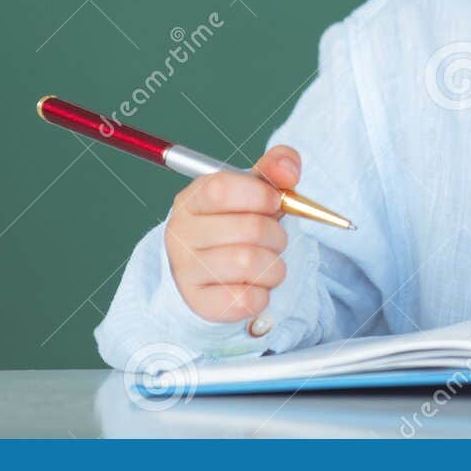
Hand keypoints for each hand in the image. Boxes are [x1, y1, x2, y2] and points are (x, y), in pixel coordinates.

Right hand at [164, 146, 298, 322]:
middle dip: (277, 234)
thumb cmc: (237, 223)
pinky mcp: (198, 303)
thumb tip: (289, 170)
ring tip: (266, 263)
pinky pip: (246, 299)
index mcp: (192, 199)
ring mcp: (185, 269)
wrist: (211, 272)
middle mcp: (181, 233)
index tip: (275, 202)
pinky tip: (253, 286)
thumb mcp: (253, 189)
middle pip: (249, 229)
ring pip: (250, 264)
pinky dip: (262, 294)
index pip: (222, 189)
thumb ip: (274, 168)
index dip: (260, 195)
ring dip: (274, 266)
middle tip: (273, 238)